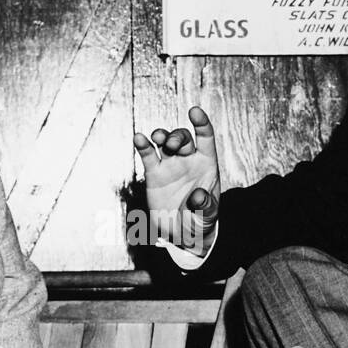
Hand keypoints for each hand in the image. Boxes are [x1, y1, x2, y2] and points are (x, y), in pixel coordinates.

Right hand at [133, 105, 220, 256]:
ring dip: (161, 135)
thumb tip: (198, 196)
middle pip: (183, 138)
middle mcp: (188, 160)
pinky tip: (139, 138)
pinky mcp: (153, 174)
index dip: (201, 123)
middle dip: (176, 137)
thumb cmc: (200, 222)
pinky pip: (148, 155)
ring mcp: (170, 165)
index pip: (205, 138)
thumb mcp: (208, 216)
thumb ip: (206, 206)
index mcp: (206, 164)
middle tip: (170, 145)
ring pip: (164, 141)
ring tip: (157, 139)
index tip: (194, 112)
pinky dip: (143, 145)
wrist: (182, 235)